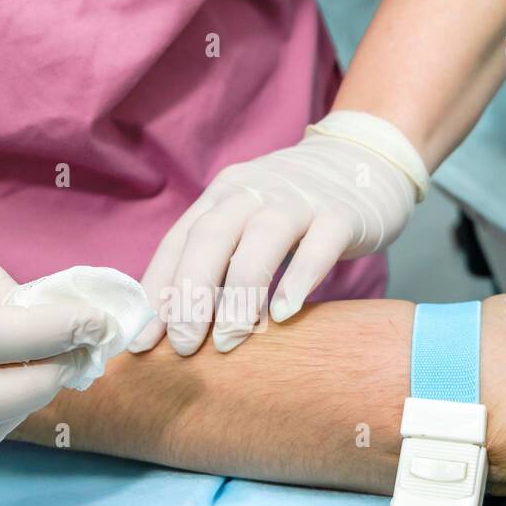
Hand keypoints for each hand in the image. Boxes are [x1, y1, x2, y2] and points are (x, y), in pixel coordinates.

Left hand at [130, 111, 427, 354]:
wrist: (364, 158)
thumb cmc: (295, 207)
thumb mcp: (247, 222)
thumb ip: (216, 260)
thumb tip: (173, 323)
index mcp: (221, 196)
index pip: (179, 243)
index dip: (158, 292)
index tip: (141, 341)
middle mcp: (253, 192)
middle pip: (210, 237)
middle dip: (190, 295)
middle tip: (182, 347)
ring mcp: (299, 199)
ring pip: (261, 239)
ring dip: (239, 294)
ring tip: (229, 341)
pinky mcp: (343, 213)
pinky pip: (319, 244)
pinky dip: (299, 278)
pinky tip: (284, 315)